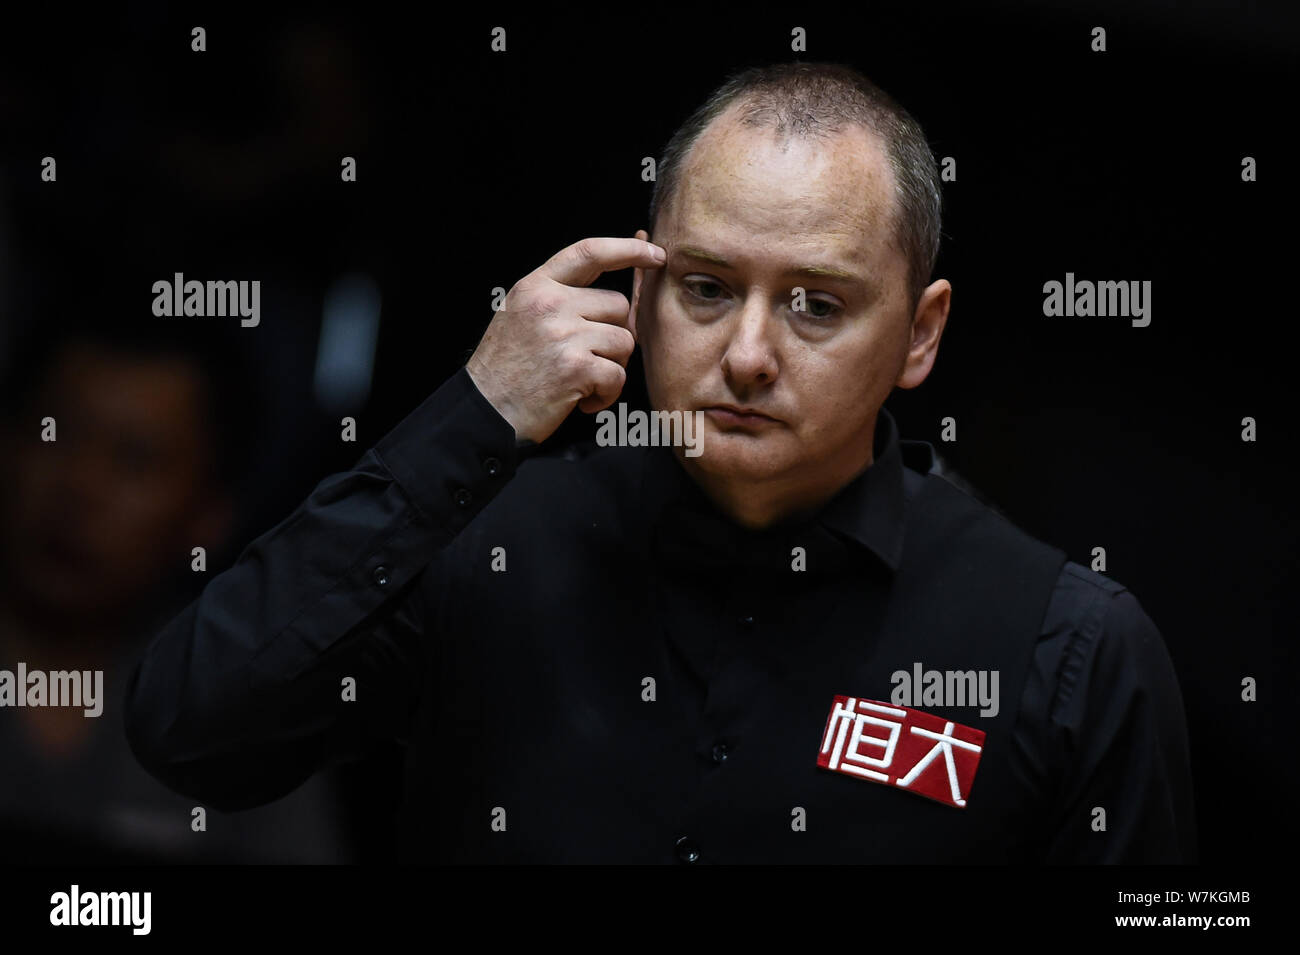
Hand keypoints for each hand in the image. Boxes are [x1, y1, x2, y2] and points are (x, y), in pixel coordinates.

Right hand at [466, 236, 665, 444]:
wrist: (484, 413)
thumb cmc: (507, 370)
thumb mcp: (521, 315)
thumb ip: (561, 298)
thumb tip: (618, 296)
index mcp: (537, 287)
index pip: (590, 252)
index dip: (629, 249)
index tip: (655, 254)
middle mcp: (550, 304)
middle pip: (618, 305)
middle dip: (613, 335)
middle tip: (588, 360)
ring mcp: (563, 334)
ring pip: (623, 341)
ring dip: (611, 367)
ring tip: (581, 381)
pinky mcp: (576, 367)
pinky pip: (618, 375)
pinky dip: (607, 395)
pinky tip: (582, 401)